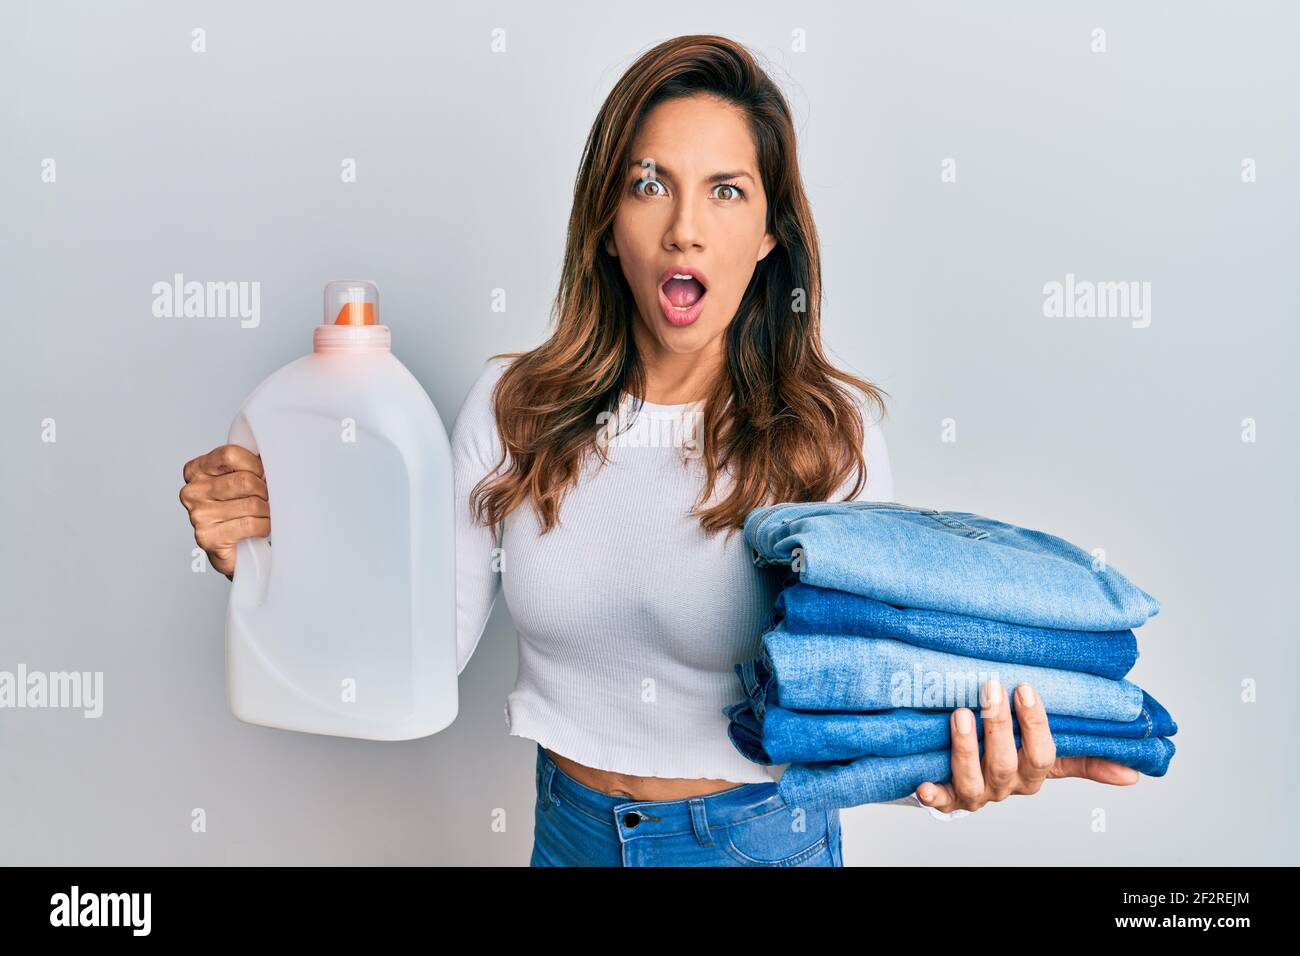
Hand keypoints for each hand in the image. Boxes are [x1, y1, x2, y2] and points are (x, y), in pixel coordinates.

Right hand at [179, 444, 270, 579]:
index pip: (230, 454)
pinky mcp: (208, 537)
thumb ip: (248, 464)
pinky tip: (261, 527)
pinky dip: (264, 526)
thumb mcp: (237, 479)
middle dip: (264, 491)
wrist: (230, 549)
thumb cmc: (236, 510)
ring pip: (251, 503)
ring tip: (264, 514)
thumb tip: (274, 455)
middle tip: (266, 499)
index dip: (255, 465)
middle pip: (244, 481)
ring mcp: (198, 515)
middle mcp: (192, 491)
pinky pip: (250, 524)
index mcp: (196, 470)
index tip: (262, 475)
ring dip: (266, 511)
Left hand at [916, 679, 1140, 813]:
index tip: (1025, 688)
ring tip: (960, 714)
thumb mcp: (1047, 757)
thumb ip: (1085, 760)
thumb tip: (1135, 775)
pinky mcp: (946, 797)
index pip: (1043, 755)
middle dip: (999, 726)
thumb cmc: (1009, 757)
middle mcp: (1005, 786)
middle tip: (991, 687)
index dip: (1035, 724)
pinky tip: (923, 782)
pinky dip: (933, 794)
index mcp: (1032, 775)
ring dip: (966, 748)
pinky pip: (940, 800)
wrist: (964, 778)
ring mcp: (974, 793)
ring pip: (973, 779)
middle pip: (1005, 763)